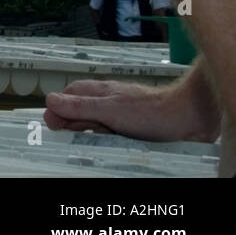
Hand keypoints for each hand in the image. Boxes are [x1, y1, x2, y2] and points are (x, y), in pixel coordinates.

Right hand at [44, 75, 217, 143]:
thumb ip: (78, 106)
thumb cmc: (149, 112)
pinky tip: (114, 143)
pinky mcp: (130, 124)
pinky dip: (107, 138)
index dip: (57, 113)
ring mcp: (117, 111)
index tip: (56, 128)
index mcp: (95, 91)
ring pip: (93, 122)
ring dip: (92, 133)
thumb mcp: (108, 110)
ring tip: (101, 139)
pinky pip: (109, 131)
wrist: (185, 118)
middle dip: (76, 124)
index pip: (64, 98)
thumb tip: (50, 101)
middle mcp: (104, 99)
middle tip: (82, 135)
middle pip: (77, 111)